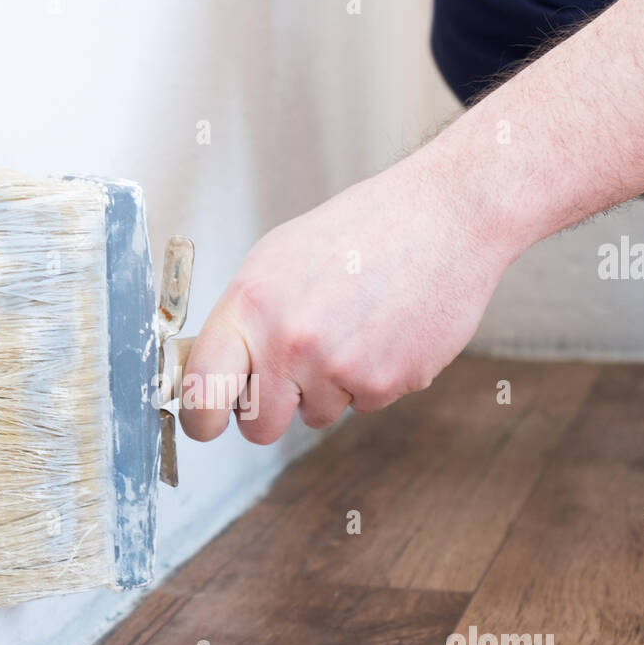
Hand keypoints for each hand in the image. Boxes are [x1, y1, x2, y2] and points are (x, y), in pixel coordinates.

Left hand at [178, 154, 521, 443]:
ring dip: (328, 387)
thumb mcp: (276, 259)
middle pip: (259, 427)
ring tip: (351, 328)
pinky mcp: (389, 383)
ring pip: (316, 415)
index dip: (200, 418)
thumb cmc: (360, 230)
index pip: (202, 392)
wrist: (443, 218)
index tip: (205, 422)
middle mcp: (293, 343)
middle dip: (271, 409)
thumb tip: (210, 371)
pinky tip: (384, 331)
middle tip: (290, 372)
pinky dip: (371, 378)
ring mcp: (342, 368)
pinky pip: (363, 405)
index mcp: (253, 307)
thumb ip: (241, 320)